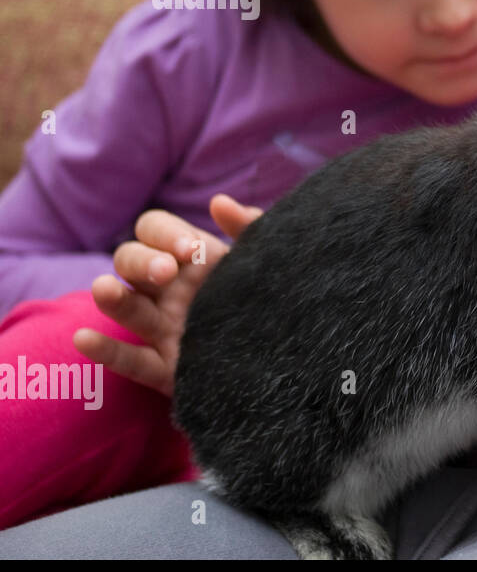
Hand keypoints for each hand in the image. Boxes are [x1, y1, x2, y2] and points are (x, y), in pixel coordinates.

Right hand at [72, 194, 262, 395]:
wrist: (296, 354)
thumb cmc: (277, 298)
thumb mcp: (269, 260)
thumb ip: (250, 229)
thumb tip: (219, 203)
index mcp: (191, 258)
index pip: (154, 230)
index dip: (163, 233)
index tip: (188, 249)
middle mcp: (170, 289)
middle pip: (130, 261)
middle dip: (141, 261)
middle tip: (166, 272)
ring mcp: (164, 327)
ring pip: (126, 307)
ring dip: (112, 297)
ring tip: (104, 288)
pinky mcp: (167, 368)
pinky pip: (131, 361)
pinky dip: (106, 351)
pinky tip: (85, 339)